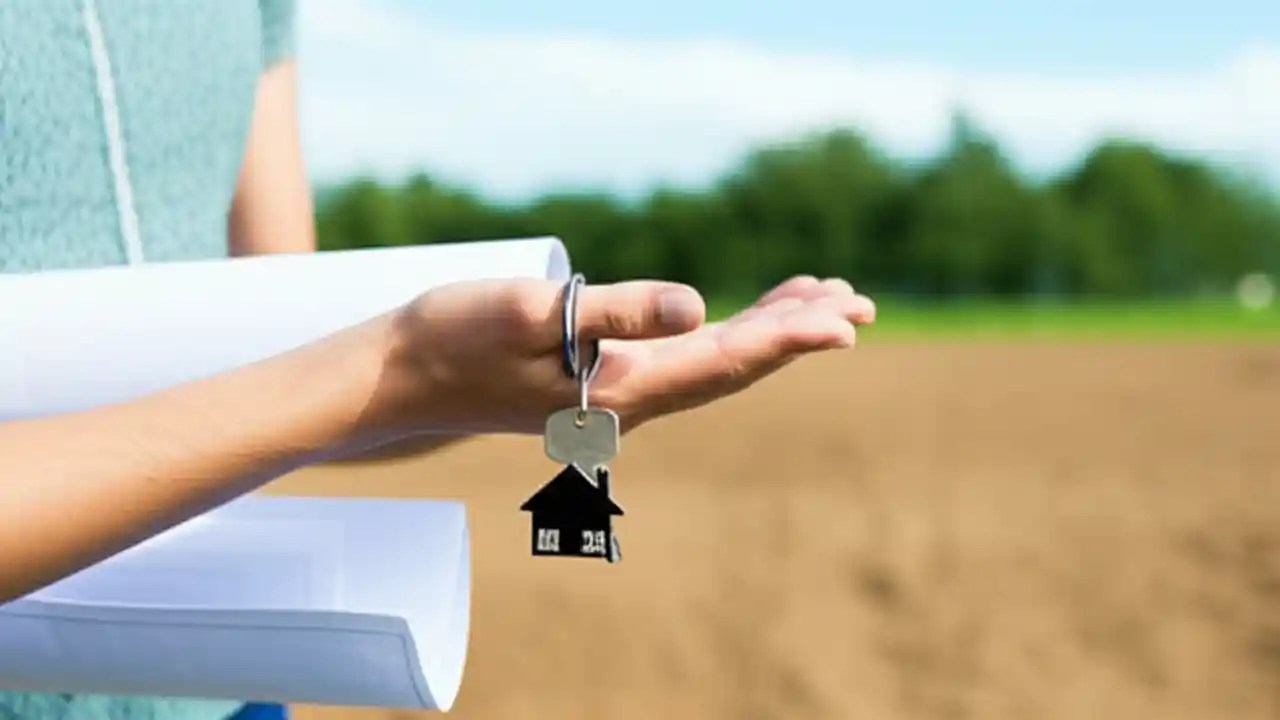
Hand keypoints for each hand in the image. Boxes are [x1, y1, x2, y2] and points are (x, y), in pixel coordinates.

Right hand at [370, 275, 874, 436]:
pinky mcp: (596, 384)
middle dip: (796, 334)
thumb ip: (616, 311)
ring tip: (817, 302)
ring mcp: (613, 398)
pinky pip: (680, 362)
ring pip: (710, 365)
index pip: (723, 361)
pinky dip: (720, 337)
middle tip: (857, 303)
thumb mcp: (529, 311)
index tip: (844, 321)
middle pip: (732, 367)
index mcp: (620, 388)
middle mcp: (628, 402)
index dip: (789, 339)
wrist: (395, 379)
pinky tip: (732, 319)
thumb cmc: (451, 337)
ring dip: (765, 334)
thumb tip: (700, 308)